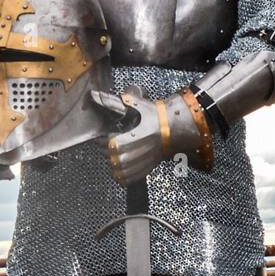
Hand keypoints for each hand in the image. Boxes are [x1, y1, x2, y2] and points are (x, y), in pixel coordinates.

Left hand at [91, 85, 208, 186]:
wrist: (173, 128)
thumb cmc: (156, 116)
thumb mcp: (141, 105)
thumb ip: (126, 102)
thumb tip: (110, 96)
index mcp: (141, 134)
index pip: (116, 145)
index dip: (105, 143)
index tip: (101, 138)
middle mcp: (144, 149)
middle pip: (118, 160)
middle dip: (107, 154)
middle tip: (104, 147)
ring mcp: (146, 160)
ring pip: (123, 172)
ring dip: (113, 167)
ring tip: (111, 158)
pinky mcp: (148, 168)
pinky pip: (131, 179)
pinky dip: (122, 177)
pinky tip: (118, 170)